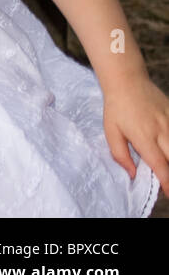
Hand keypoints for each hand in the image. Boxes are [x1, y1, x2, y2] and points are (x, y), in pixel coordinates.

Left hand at [102, 71, 168, 198]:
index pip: (160, 165)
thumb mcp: (111, 131)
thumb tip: (132, 174)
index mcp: (143, 137)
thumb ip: (120, 154)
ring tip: (167, 166)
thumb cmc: (116, 108)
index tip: (168, 193)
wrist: (127, 81)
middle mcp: (161, 131)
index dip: (166, 182)